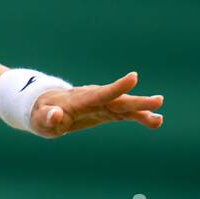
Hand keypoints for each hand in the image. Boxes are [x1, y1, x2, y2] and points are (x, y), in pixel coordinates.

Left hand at [29, 72, 162, 138]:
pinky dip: (139, 116)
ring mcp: (102, 104)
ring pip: (125, 106)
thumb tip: (56, 115)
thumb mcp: (40, 119)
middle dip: (138, 101)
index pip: (101, 93)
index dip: (117, 87)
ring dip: (142, 111)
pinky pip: (125, 113)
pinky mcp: (106, 111)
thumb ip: (49, 117)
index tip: (134, 77)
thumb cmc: (41, 114)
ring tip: (159, 119)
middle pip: (119, 99)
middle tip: (158, 101)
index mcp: (81, 100)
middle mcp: (95, 98)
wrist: (45, 107)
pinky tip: (155, 121)